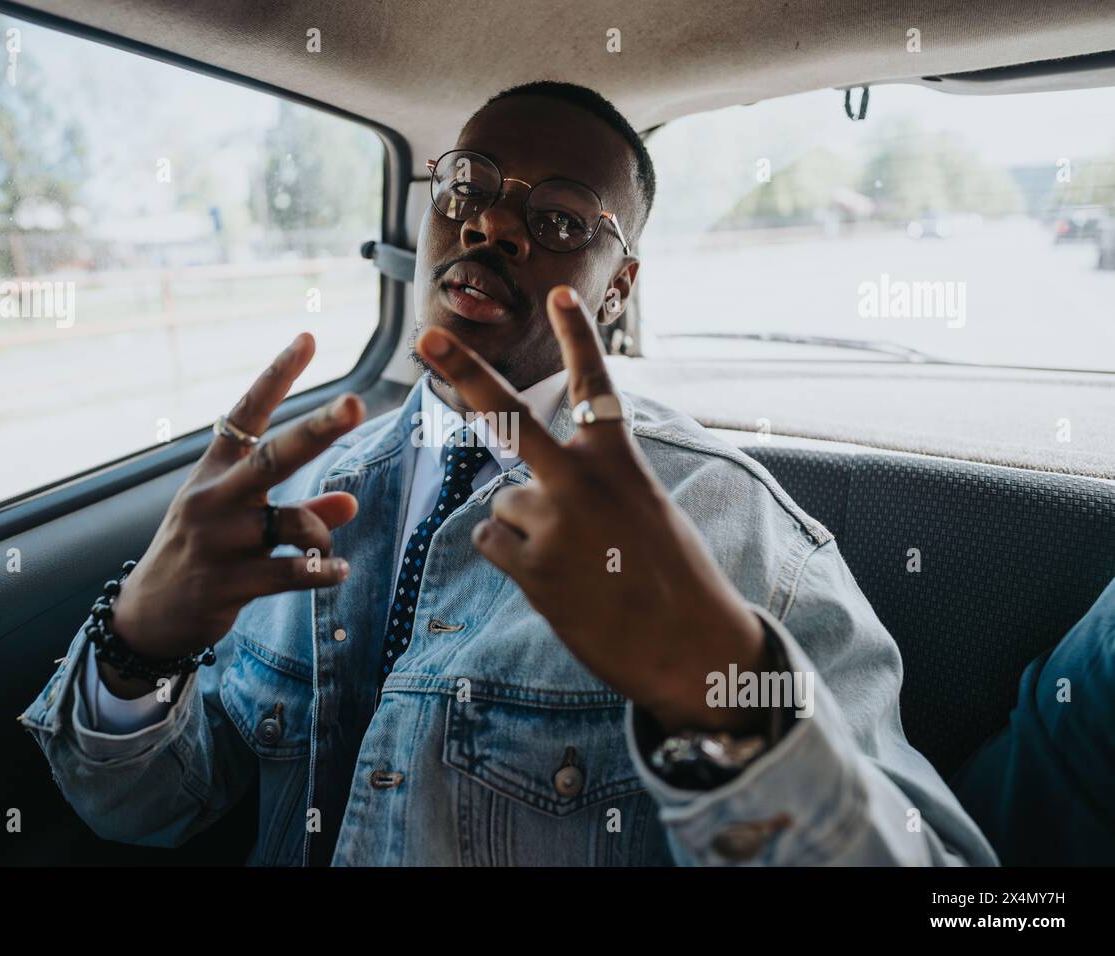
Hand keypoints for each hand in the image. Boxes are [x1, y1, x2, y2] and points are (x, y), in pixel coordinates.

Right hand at [108, 333, 364, 686]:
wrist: (149, 616)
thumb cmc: (203, 554)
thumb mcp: (240, 522)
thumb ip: (301, 510)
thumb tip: (352, 502)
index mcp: (214, 471)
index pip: (247, 413)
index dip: (278, 375)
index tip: (308, 339)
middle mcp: (213, 498)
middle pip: (273, 456)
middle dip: (318, 430)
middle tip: (355, 404)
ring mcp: (219, 541)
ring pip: (291, 523)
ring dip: (320, 535)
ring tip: (327, 553)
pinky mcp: (229, 583)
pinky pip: (292, 573)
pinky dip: (322, 572)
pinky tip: (339, 573)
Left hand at [414, 288, 768, 734]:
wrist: (690, 648)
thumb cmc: (675, 578)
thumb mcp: (647, 511)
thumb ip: (592, 485)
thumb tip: (518, 491)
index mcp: (621, 460)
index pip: (594, 386)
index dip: (577, 337)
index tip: (558, 293)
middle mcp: (582, 481)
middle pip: (510, 417)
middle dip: (463, 373)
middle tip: (427, 338)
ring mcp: (551, 522)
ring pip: (504, 502)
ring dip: (525, 527)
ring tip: (576, 562)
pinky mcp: (530, 566)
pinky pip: (491, 540)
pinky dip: (511, 556)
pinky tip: (553, 579)